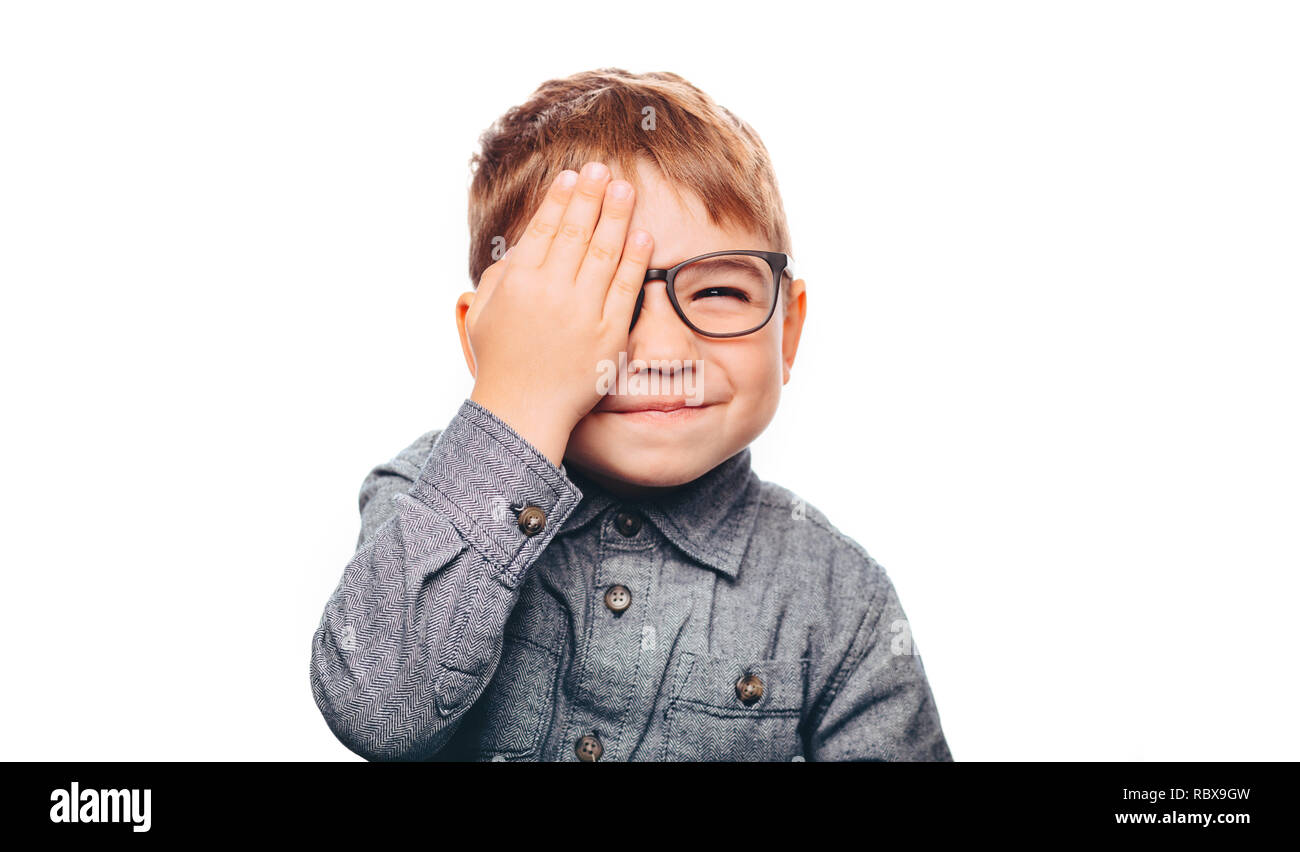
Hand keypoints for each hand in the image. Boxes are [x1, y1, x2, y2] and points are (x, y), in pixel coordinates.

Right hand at [464, 161, 653, 465]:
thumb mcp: (482, 314)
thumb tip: (520, 246)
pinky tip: (643, 236)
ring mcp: (582, 314)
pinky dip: (636, 260)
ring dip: (617, 217)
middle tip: (603, 169)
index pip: (544, 230)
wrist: (522, 412)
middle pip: (577, 233)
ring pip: (605, 253)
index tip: (572, 177)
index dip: (561, 200)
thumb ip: (498, 277)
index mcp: (518, 283)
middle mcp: (551, 293)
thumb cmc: (499, 363)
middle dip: (591, 196)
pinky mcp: (608, 335)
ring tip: (626, 190)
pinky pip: (627, 289)